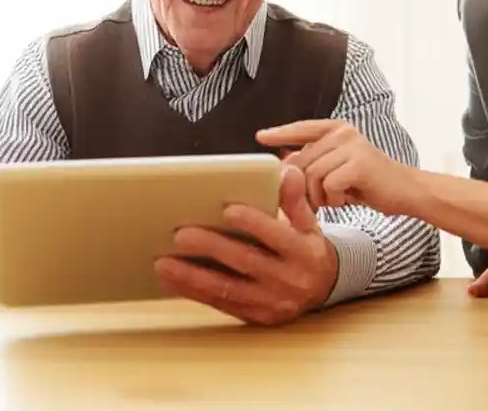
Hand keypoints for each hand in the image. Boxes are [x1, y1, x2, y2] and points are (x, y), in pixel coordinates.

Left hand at [154, 167, 337, 325]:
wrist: (323, 288)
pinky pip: (222, 304)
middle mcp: (288, 279)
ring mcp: (271, 301)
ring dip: (193, 277)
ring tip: (164, 263)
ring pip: (228, 288)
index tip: (227, 210)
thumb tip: (287, 171)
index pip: (276, 235)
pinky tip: (171, 281)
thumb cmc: (306, 247)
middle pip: (246, 262)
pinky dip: (194, 293)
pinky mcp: (256, 316)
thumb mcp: (308, 222)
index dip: (253, 222)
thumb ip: (294, 198)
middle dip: (212, 248)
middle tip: (181, 235)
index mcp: (303, 252)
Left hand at [257, 119, 419, 215]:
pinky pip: (328, 185)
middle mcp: (343, 132)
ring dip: (320, 196)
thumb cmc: (368, 184)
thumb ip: (314, 162)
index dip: (280, 133)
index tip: (260, 137)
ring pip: (312, 175)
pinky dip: (334, 199)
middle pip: (301, 160)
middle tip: (317, 203)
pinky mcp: (359, 163)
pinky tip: (348, 199)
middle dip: (302, 188)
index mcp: (337, 129)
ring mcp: (352, 146)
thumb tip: (283, 165)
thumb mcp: (337, 169)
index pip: (302, 128)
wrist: (406, 192)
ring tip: (337, 199)